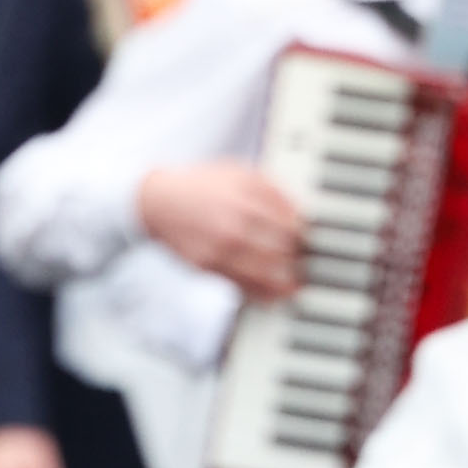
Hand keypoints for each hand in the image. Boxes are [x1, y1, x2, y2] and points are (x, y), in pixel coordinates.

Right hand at [141, 161, 309, 294]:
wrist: (157, 201)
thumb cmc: (202, 185)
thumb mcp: (241, 173)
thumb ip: (274, 191)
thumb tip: (302, 215)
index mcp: (247, 198)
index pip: (292, 226)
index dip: (307, 236)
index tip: (311, 240)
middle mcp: (235, 224)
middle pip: (283, 252)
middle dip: (299, 260)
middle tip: (306, 262)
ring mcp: (220, 248)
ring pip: (266, 275)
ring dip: (287, 283)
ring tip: (297, 285)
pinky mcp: (207, 266)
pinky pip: (242, 285)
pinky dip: (262, 293)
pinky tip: (274, 294)